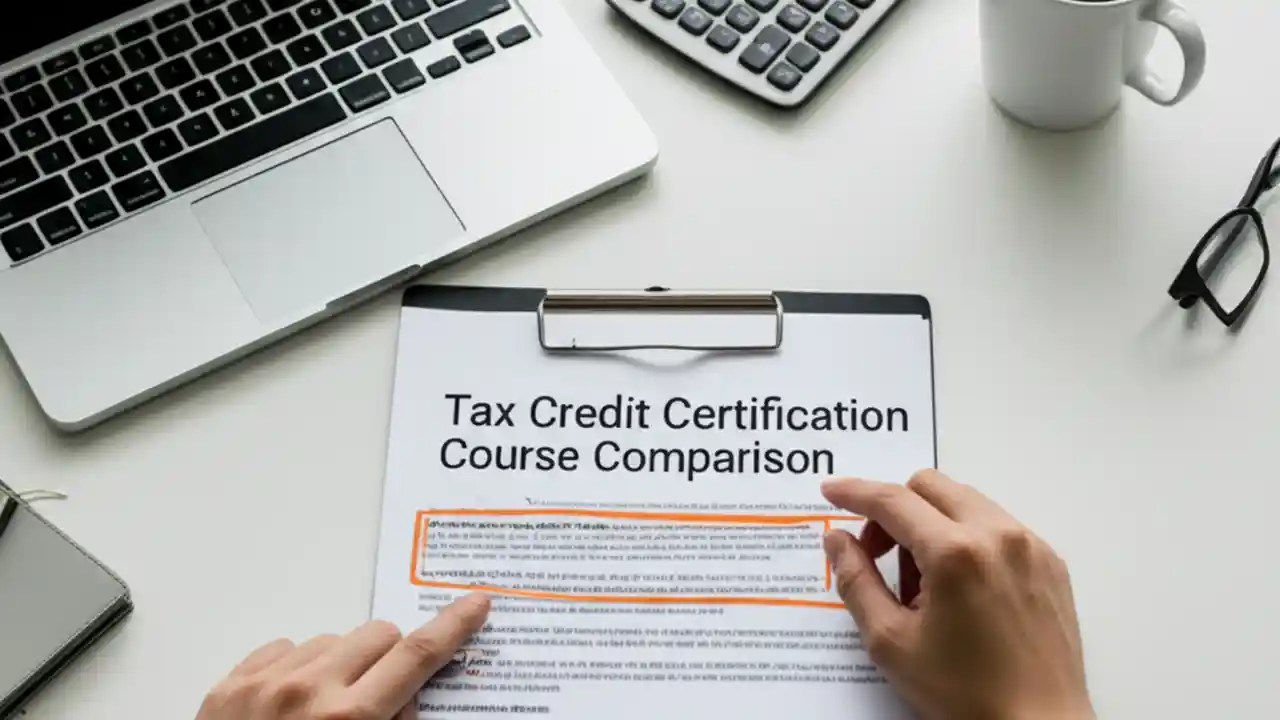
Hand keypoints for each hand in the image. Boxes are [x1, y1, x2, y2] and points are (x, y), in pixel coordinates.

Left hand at [196, 593, 490, 719]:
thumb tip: (408, 696)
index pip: (417, 656)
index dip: (453, 625)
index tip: (476, 603)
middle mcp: (309, 691)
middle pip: (379, 636)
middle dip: (391, 657)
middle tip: (382, 692)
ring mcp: (265, 683)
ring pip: (331, 639)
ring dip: (341, 664)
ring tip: (326, 707)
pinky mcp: (230, 685)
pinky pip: (283, 649)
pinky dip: (296, 667)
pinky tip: (290, 704)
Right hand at [822, 472, 1092, 719]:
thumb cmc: (963, 693)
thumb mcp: (891, 642)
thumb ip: (856, 581)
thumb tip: (837, 539)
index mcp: (955, 553)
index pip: (892, 501)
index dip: (854, 492)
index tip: (830, 492)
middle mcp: (998, 535)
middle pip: (930, 487)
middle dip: (894, 510)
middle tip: (880, 556)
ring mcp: (1030, 545)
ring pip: (965, 501)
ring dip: (931, 523)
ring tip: (925, 584)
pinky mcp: (1051, 561)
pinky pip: (998, 525)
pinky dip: (967, 537)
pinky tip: (961, 588)